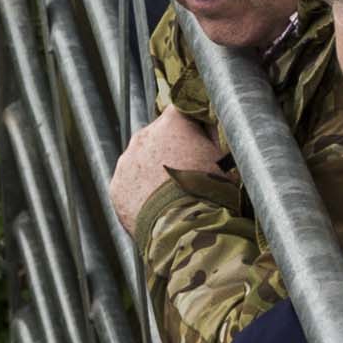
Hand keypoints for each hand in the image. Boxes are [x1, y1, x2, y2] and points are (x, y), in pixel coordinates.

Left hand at [105, 106, 230, 229]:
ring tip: (173, 195)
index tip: (201, 143)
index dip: (193, 128)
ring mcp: (126, 162)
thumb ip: (215, 135)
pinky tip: (158, 207)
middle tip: (188, 173)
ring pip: (141, 161)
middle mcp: (144, 136)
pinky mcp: (116, 188)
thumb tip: (212, 123)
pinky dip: (140, 192)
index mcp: (172, 123)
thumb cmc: (211, 192)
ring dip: (153, 171)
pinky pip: (129, 185)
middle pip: (158, 137)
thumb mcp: (225, 158)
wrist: (185, 230)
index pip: (181, 113)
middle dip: (171, 150)